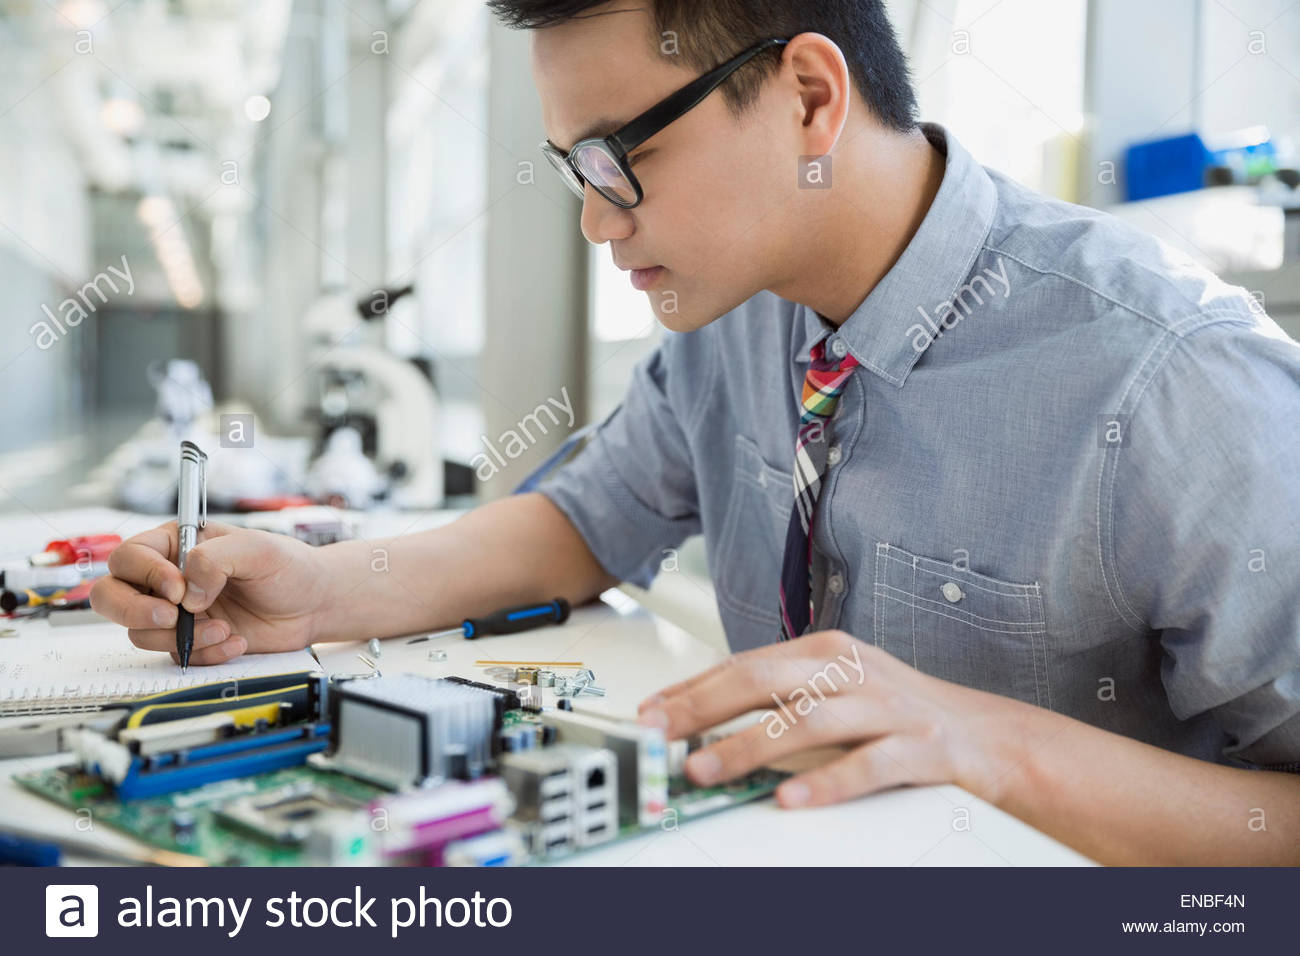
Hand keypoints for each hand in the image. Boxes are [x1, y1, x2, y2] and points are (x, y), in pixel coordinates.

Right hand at [90, 521, 331, 665]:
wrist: (313, 604)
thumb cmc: (288, 567)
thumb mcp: (257, 549)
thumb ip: (215, 559)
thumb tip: (187, 592)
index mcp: (175, 545)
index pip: (129, 556)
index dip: (145, 574)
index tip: (178, 589)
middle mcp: (167, 578)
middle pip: (111, 595)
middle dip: (134, 610)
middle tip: (174, 616)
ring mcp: (176, 612)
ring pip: (141, 632)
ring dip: (182, 636)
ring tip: (225, 627)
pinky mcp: (190, 640)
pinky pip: (174, 655)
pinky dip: (204, 653)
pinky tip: (235, 640)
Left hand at [636, 630, 1031, 808]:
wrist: (988, 737)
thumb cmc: (899, 714)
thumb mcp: (835, 691)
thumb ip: (777, 700)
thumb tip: (699, 718)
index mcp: (827, 652)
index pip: (744, 666)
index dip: (691, 689)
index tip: (648, 713)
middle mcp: (853, 672)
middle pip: (764, 683)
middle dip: (703, 709)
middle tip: (659, 735)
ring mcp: (887, 708)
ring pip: (808, 723)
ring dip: (749, 748)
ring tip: (707, 770)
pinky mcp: (921, 747)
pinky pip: (867, 766)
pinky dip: (825, 784)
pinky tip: (789, 800)